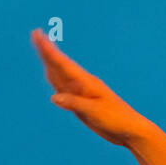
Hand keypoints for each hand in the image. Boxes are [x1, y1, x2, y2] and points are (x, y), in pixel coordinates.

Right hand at [31, 29, 153, 147]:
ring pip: (60, 75)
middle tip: (36, 34)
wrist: (129, 130)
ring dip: (49, 62)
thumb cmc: (116, 119)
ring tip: (40, 48)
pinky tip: (50, 74)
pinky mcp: (81, 102)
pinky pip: (64, 88)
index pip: (63, 64)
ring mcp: (82, 92)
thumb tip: (54, 97)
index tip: (39, 36)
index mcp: (86, 82)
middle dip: (47, 51)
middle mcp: (82, 84)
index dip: (49, 50)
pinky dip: (54, 79)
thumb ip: (75, 103)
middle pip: (59, 65)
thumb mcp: (95, 111)